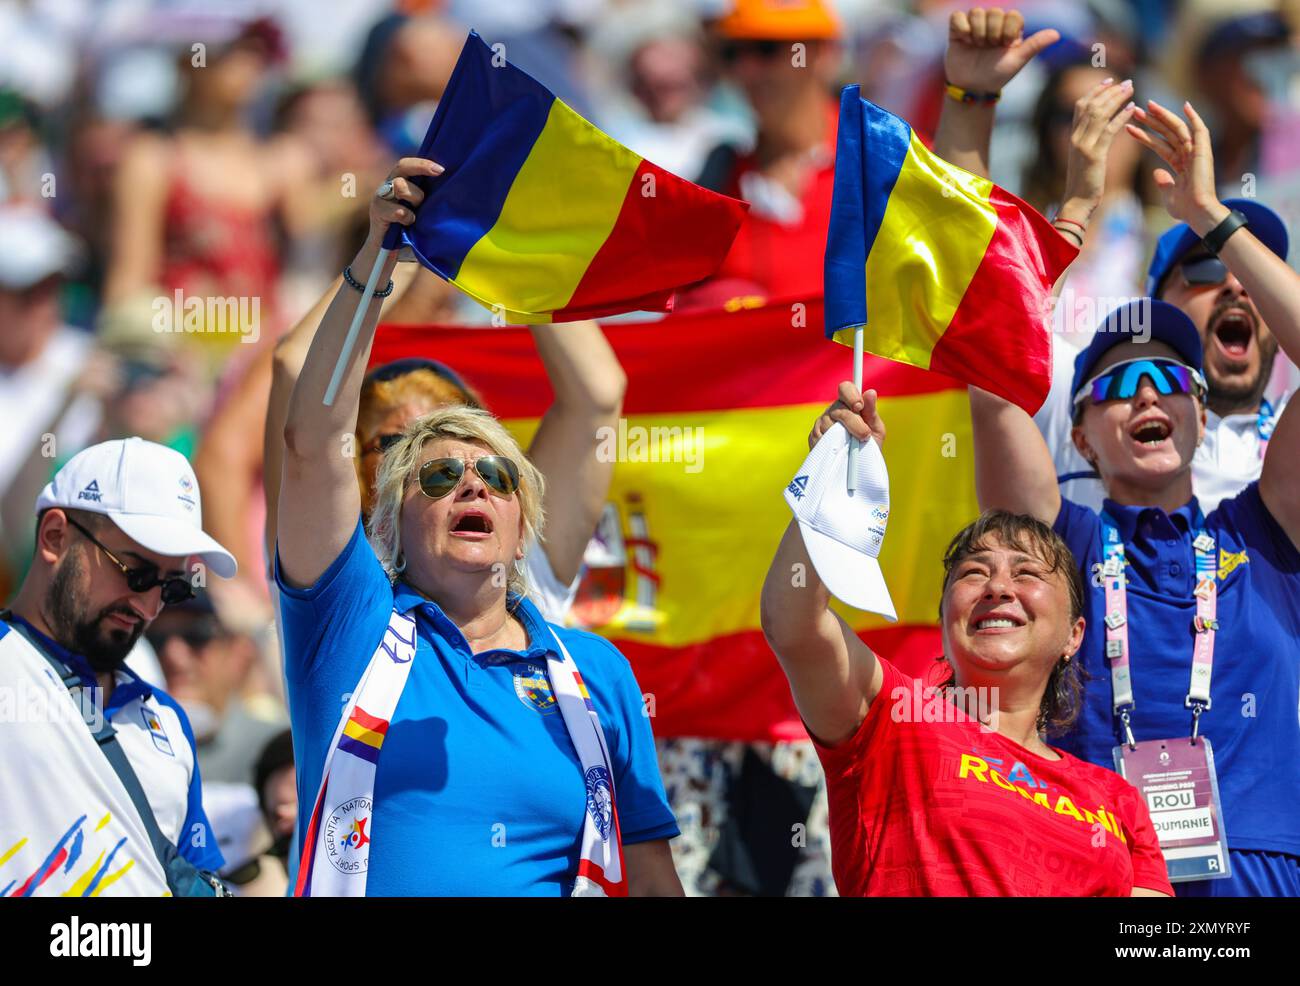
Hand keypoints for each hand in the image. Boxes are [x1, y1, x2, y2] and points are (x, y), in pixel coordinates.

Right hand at [366, 157, 441, 242]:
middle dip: (421, 169)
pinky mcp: (377, 213)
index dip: (423, 163)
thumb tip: (449, 188)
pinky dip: (407, 216)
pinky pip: (397, 209)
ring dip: (415, 198)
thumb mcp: (419, 210)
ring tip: (417, 213)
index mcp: (398, 182)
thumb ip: (426, 197)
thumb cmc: (407, 230)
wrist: (385, 252)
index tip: (441, 170)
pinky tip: (409, 223)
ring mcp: (381, 198)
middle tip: (437, 176)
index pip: (407, 164)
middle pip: (402, 167)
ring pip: (400, 185)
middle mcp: (387, 185)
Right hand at [809, 382, 885, 448]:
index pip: (845, 388)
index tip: (859, 407)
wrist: (859, 467)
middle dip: (854, 423)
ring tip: (853, 447)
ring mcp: (821, 423)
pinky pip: (821, 438)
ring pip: (829, 424)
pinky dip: (832, 445)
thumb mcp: (875, 428)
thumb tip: (870, 392)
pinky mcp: (814, 437)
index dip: (851, 395)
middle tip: (864, 435)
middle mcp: (833, 410)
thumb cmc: (869, 445)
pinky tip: (840, 450)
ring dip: (844, 436)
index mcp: (848, 403)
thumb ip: (872, 411)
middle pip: (839, 409)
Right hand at [944, 8, 1058, 93]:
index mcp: (1010, 28)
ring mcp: (975, 25)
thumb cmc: (996, 75)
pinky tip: (964, 41)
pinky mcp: (957, 30)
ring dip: (977, 32)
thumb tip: (1057, 34)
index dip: (1007, 30)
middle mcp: (993, 23)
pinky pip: (957, 16)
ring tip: (976, 46)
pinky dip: (961, 28)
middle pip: (994, 11)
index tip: (1004, 46)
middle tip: (988, 48)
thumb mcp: (1017, 61)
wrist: (972, 88)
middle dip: (992, 33)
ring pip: (976, 12)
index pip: (1012, 15)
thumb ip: (1035, 45)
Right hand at [1058, 77, 1136, 223]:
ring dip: (1116, 99)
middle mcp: (1075, 138)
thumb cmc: (1084, 184)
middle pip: (1090, 105)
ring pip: (1099, 114)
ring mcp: (1083, 146)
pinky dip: (1121, 117)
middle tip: (1127, 82)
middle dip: (1109, 91)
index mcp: (1072, 137)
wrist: (1077, 202)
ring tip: (1131, 89)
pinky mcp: (1094, 155)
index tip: (1109, 80)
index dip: (1095, 91)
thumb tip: (1099, 130)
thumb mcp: (1084, 158)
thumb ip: (1089, 142)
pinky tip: (1132, 109)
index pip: (1080, 106)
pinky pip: (1109, 131)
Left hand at [1125, 100, 1227, 235]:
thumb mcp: (1168, 195)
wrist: (1198, 213)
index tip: (1130, 126)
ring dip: (1163, 116)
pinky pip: (1200, 130)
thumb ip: (1163, 182)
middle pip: (1167, 133)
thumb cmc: (1185, 208)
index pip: (1159, 145)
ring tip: (1147, 106)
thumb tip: (1156, 172)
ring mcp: (1196, 152)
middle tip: (1136, 110)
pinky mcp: (1203, 151)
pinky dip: (1194, 117)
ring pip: (1178, 128)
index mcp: (1179, 164)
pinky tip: (1185, 105)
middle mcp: (1188, 155)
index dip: (1145, 135)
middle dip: (1151, 121)